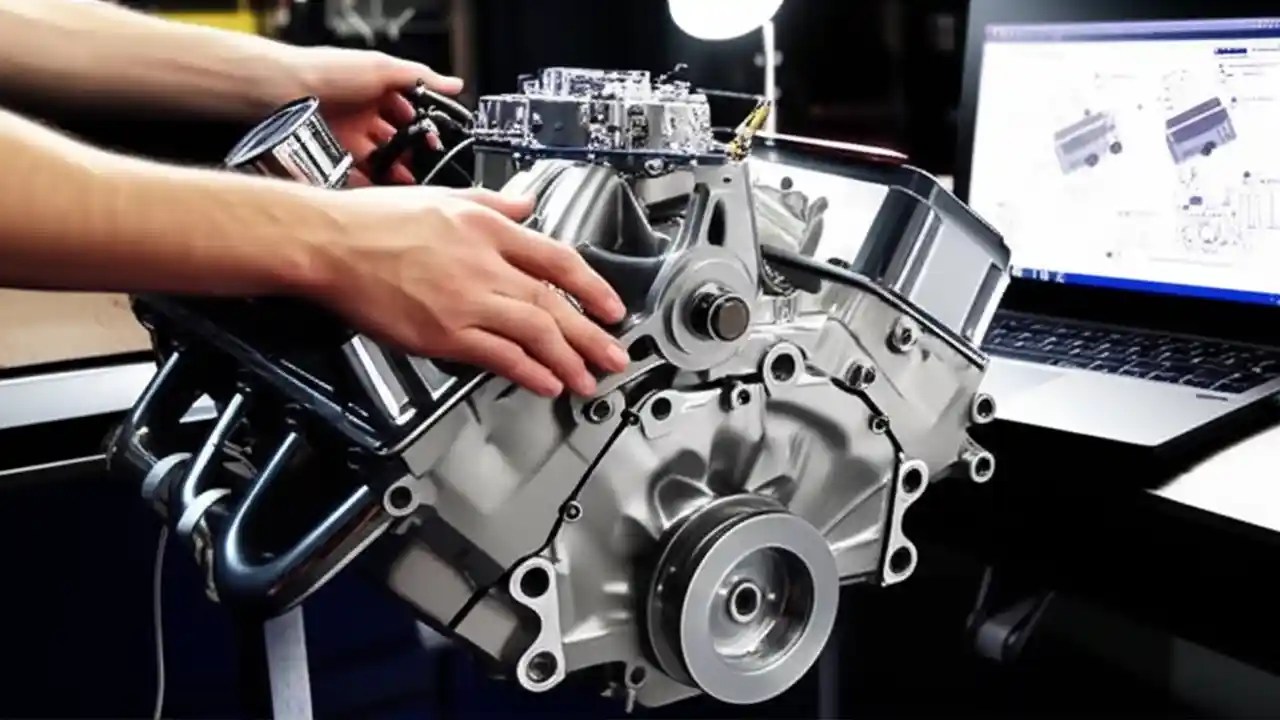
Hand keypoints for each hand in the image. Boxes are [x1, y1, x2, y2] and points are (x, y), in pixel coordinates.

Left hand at [288, 46, 461, 185]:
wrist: (282, 89)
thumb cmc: (329, 71)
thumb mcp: (382, 68)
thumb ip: (421, 78)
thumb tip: (454, 84)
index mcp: (377, 89)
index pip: (408, 110)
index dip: (424, 126)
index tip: (436, 141)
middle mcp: (362, 112)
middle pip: (395, 137)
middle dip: (411, 154)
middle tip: (425, 168)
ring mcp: (347, 132)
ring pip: (378, 157)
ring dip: (393, 171)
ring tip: (408, 186)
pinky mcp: (331, 151)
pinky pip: (354, 171)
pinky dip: (368, 183)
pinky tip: (380, 193)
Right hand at [308, 186, 629, 397]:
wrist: (331, 243)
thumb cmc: (375, 221)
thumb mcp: (445, 197)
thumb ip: (494, 203)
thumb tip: (526, 205)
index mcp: (489, 228)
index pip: (559, 260)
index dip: (592, 287)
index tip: (612, 307)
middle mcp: (486, 265)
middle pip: (555, 304)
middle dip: (592, 335)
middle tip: (616, 355)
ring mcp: (467, 302)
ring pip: (536, 334)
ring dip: (570, 360)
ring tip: (589, 379)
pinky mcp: (445, 334)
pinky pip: (500, 357)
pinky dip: (530, 372)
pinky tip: (548, 383)